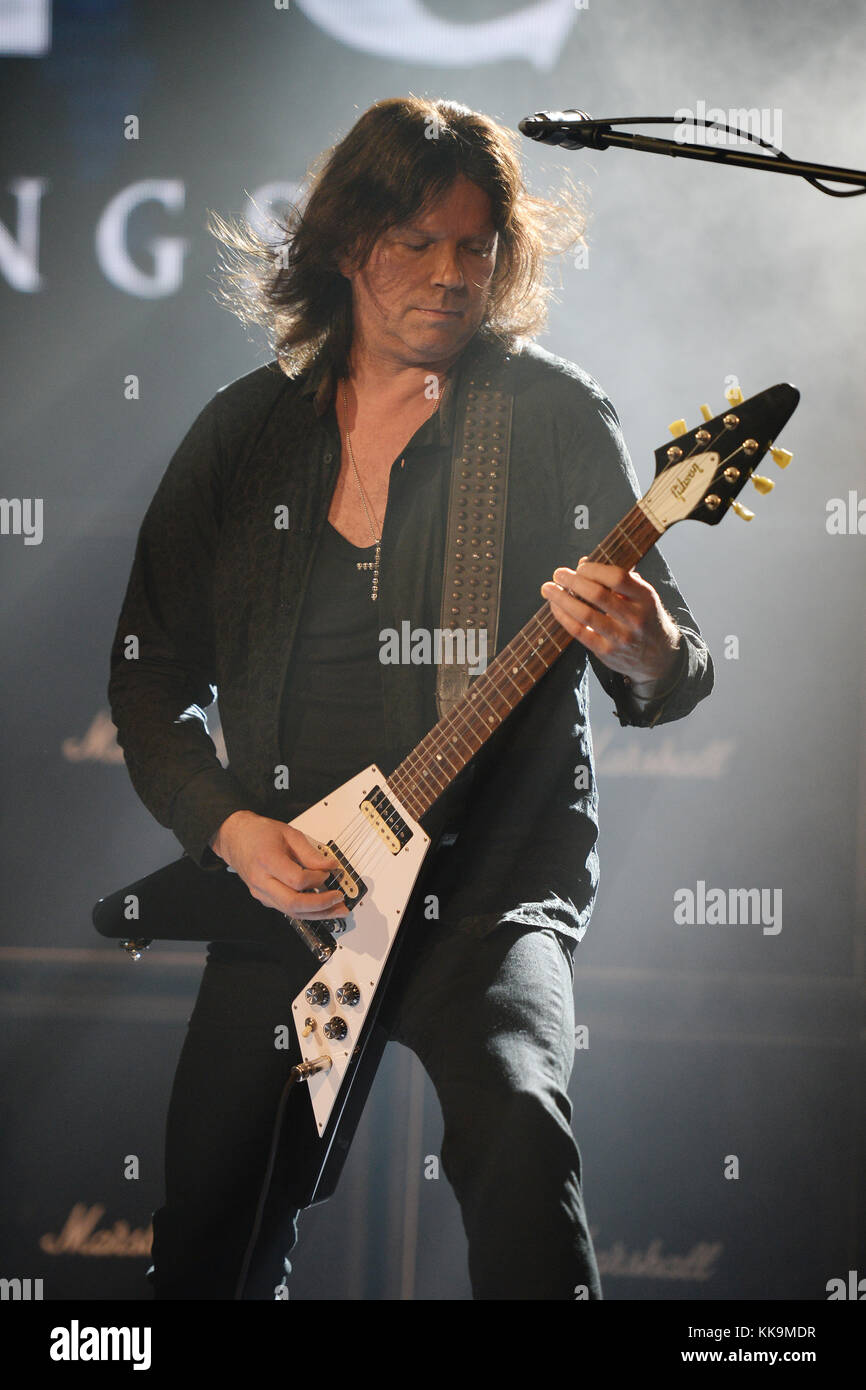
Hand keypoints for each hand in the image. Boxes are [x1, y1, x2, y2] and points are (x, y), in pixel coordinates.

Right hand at [210, 810, 348, 919]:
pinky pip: (286, 909)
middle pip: (294, 903)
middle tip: (339, 900)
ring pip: (291, 912)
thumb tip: (329, 865)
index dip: (317, 878)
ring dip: (317, 914)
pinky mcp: (263, 898)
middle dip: (321, 905)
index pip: (297, 879)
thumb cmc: (259, 833)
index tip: (329, 872)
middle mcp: (262, 881)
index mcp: (267, 860)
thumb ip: (310, 852)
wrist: (234, 838)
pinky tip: (321, 907)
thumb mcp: (288, 834)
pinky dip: (306, 911)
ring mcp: (261, 893)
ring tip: (337, 910)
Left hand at [541, 559, 680, 691]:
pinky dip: (563, 617)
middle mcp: (635, 617)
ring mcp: (620, 637)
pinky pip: (579, 632)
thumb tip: (582, 563)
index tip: (580, 566)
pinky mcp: (606, 651)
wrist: (658, 657)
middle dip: (573, 581)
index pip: (617, 577)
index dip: (594, 569)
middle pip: (598, 595)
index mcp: (646, 597)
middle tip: (558, 574)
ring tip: (548, 588)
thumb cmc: (644, 618)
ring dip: (562, 599)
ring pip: (585, 614)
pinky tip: (555, 607)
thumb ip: (617, 579)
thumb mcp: (641, 596)